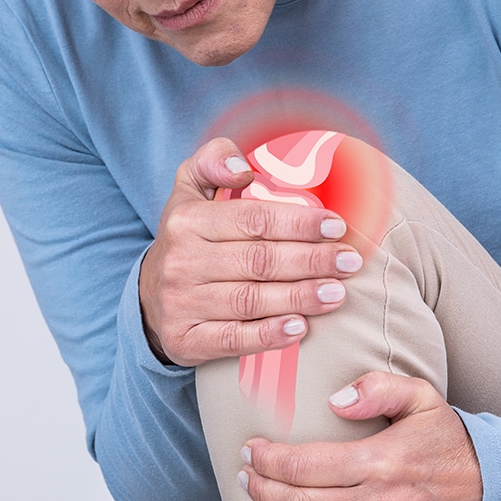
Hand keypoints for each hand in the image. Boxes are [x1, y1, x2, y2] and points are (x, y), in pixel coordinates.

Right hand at [138, 137, 361, 366]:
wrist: (150, 297)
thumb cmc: (189, 238)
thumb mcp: (190, 188)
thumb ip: (213, 160)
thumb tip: (242, 168)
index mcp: (187, 220)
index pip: (253, 220)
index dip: (299, 222)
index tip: (336, 226)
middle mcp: (182, 261)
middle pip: (258, 260)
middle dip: (311, 260)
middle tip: (349, 262)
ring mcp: (181, 303)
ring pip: (251, 300)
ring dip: (300, 297)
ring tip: (337, 293)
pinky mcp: (185, 340)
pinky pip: (233, 339)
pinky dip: (268, 335)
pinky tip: (299, 328)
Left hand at [239, 371, 482, 500]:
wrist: (490, 483)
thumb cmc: (446, 438)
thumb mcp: (421, 398)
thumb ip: (378, 388)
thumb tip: (336, 399)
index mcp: (381, 461)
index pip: (307, 466)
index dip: (269, 461)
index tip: (251, 448)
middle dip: (262, 490)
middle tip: (245, 474)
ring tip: (255, 500)